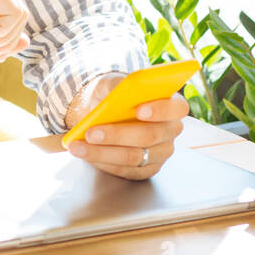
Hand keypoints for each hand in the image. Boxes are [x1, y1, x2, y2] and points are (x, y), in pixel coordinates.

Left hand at [63, 72, 189, 179]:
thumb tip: (116, 92)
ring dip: (102, 152)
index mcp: (171, 104)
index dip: (160, 110)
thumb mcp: (112, 83)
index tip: (138, 110)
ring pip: (134, 157)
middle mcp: (170, 131)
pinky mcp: (145, 169)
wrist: (104, 112)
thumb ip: (116, 85)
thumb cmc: (114, 95)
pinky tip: (86, 155)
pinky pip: (126, 171)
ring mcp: (160, 153)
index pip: (177, 108)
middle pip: (150, 136)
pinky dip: (103, 163)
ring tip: (78, 146)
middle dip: (117, 135)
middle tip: (90, 133)